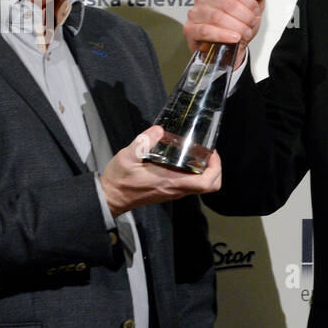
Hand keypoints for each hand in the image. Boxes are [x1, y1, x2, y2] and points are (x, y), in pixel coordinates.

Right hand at [99, 125, 222, 215]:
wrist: (111, 197)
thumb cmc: (120, 179)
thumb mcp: (127, 156)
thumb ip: (143, 142)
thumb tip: (159, 130)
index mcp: (171, 182)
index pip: (205, 183)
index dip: (215, 168)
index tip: (212, 153)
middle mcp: (177, 190)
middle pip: (209, 186)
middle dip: (215, 170)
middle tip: (208, 152)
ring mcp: (174, 192)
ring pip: (201, 186)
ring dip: (206, 171)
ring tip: (198, 153)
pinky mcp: (169, 191)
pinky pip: (191, 184)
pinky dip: (195, 173)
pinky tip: (184, 159)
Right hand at [184, 0, 267, 68]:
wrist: (233, 44)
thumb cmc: (240, 22)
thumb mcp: (255, 4)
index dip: (248, 1)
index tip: (254, 10)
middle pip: (228, 4)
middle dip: (245, 17)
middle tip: (250, 24)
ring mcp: (195, 12)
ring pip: (217, 17)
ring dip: (237, 28)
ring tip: (244, 33)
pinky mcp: (190, 28)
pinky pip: (206, 31)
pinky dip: (222, 35)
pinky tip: (233, 38)